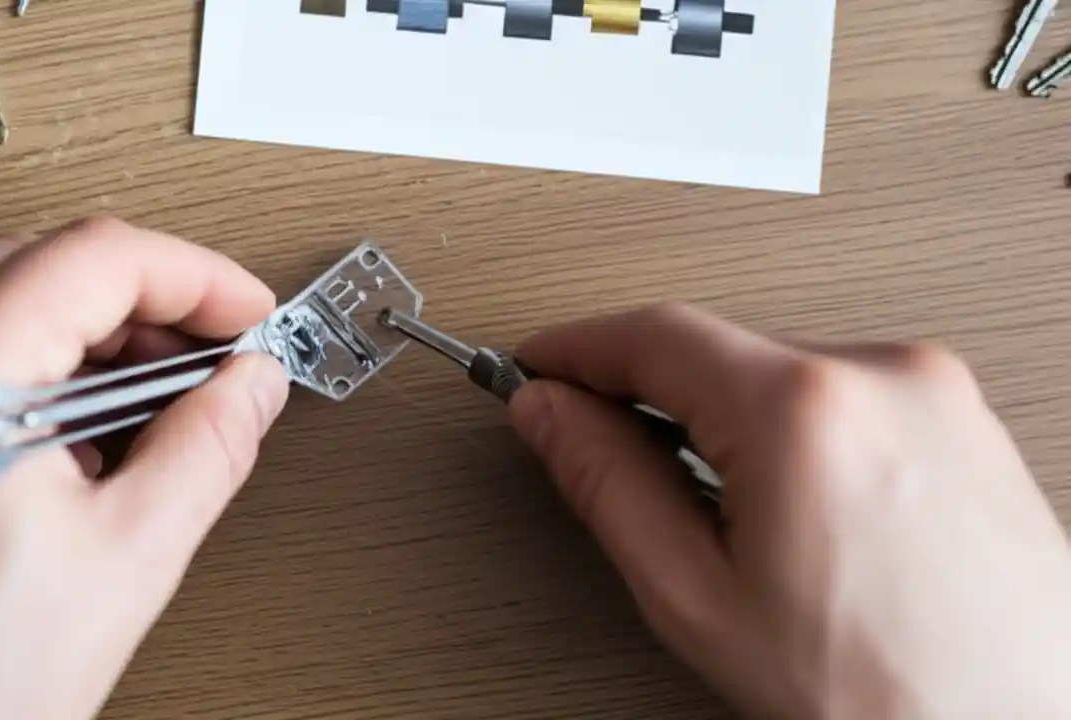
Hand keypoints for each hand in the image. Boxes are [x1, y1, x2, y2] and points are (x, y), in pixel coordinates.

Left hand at [0, 218, 289, 719]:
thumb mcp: (131, 554)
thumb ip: (210, 444)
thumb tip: (250, 386)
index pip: (100, 257)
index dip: (197, 276)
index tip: (243, 313)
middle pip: (46, 261)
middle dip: (147, 302)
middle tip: (212, 355)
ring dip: (89, 331)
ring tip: (153, 399)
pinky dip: (28, 362)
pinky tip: (76, 429)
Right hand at [508, 303, 1070, 717]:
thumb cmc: (887, 696)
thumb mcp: (700, 598)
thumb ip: (608, 486)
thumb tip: (552, 416)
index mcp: (804, 410)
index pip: (653, 335)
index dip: (577, 349)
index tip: (539, 368)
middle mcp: (882, 375)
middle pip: (718, 350)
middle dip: (647, 393)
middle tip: (598, 447)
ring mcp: (936, 392)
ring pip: (779, 371)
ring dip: (722, 416)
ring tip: (714, 510)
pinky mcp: (964, 419)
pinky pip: (842, 393)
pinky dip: (789, 429)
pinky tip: (784, 504)